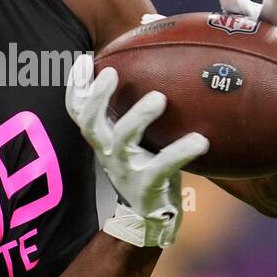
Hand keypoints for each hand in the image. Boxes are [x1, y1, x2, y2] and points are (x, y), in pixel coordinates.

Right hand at [65, 53, 209, 247]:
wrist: (153, 217)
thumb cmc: (149, 167)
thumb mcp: (138, 140)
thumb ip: (137, 113)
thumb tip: (159, 70)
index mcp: (104, 139)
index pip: (79, 112)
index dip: (75, 87)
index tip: (84, 59)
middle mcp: (108, 152)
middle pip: (90, 123)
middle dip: (97, 96)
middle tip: (111, 73)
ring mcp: (125, 170)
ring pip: (123, 141)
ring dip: (138, 116)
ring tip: (159, 98)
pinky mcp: (148, 186)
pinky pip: (163, 167)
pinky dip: (181, 152)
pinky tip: (201, 140)